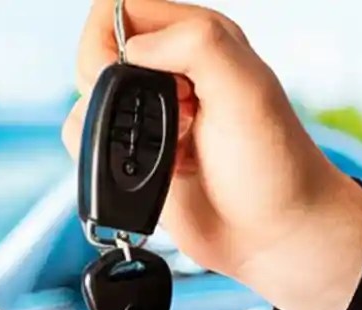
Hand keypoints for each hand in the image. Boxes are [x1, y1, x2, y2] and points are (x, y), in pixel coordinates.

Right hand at [63, 0, 361, 309]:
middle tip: (158, 116)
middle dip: (109, 86)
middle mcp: (170, 70)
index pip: (120, 8)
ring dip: (112, 128)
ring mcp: (151, 114)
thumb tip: (133, 49)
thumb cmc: (274, 165)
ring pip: (86, 99)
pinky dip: (104, 159)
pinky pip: (88, 142)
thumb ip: (195, 46)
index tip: (136, 78)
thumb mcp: (246, 90)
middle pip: (95, 52)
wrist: (274, 235)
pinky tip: (152, 171)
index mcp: (198, 36)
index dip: (111, 39)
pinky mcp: (136, 154)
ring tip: (165, 146)